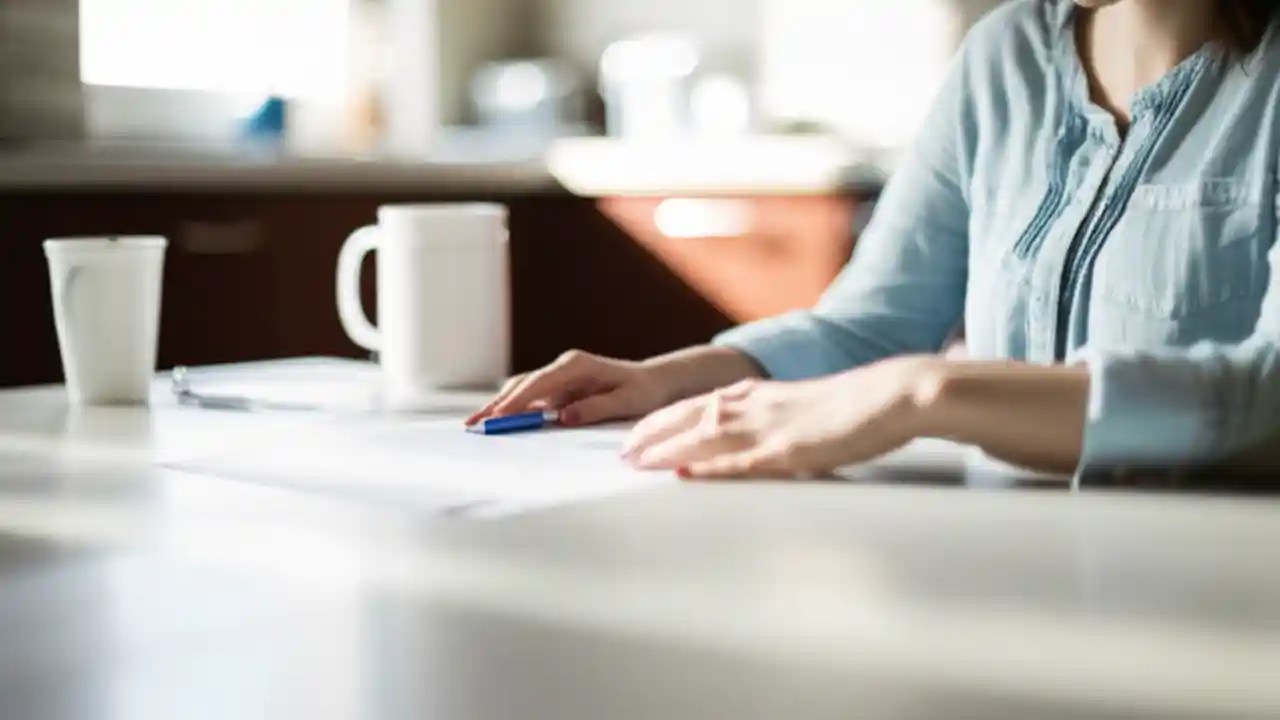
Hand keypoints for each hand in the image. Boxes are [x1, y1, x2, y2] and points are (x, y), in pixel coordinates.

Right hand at [466, 346, 763, 427]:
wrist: (654, 382)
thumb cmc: (643, 392)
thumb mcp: (628, 402)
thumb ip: (596, 409)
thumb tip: (563, 417)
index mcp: (576, 365)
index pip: (540, 383)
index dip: (517, 401)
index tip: (498, 416)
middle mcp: (562, 367)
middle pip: (521, 385)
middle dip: (496, 405)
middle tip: (472, 425)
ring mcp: (557, 378)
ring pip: (520, 390)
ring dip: (498, 407)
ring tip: (474, 426)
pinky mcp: (557, 389)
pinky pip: (529, 399)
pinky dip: (511, 410)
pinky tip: (494, 424)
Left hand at [621, 356, 944, 478]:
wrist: (896, 394)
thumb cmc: (857, 405)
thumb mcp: (805, 408)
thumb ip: (775, 421)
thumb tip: (756, 440)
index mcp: (761, 394)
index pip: (698, 405)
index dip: (663, 421)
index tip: (634, 437)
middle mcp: (758, 405)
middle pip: (690, 416)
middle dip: (651, 434)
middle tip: (620, 453)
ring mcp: (773, 426)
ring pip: (707, 436)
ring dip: (668, 449)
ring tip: (635, 463)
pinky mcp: (793, 449)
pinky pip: (745, 461)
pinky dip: (712, 469)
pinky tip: (689, 477)